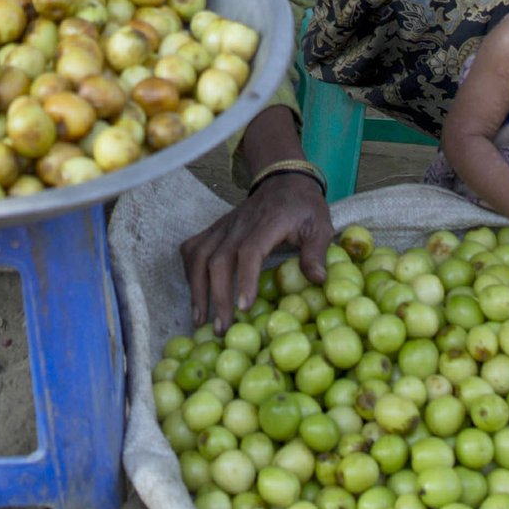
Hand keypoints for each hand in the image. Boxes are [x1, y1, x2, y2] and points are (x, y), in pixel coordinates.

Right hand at [181, 170, 331, 329]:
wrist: (283, 180)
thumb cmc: (303, 207)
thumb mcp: (319, 225)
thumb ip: (316, 252)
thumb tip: (318, 281)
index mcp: (267, 224)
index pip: (249, 251)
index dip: (245, 279)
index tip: (244, 307)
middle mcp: (239, 225)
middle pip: (218, 260)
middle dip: (217, 296)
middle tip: (223, 328)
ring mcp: (223, 227)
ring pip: (199, 256)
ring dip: (196, 288)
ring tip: (200, 319)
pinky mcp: (215, 229)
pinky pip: (193, 248)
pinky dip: (188, 270)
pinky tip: (193, 291)